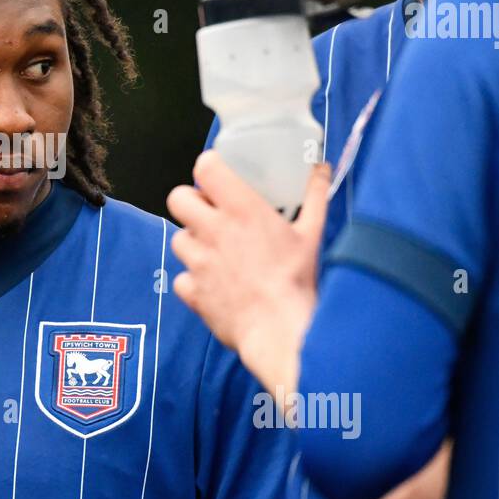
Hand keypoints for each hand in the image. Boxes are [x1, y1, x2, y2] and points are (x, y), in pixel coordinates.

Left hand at [166, 152, 329, 394]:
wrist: (281, 330)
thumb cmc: (297, 281)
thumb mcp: (311, 232)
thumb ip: (315, 196)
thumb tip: (321, 169)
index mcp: (241, 210)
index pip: (205, 168)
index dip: (208, 168)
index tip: (217, 174)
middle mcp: (213, 231)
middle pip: (177, 198)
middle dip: (190, 201)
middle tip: (210, 211)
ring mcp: (199, 262)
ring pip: (178, 239)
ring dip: (193, 241)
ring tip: (215, 250)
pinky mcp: (193, 291)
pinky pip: (182, 278)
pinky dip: (193, 280)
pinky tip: (213, 283)